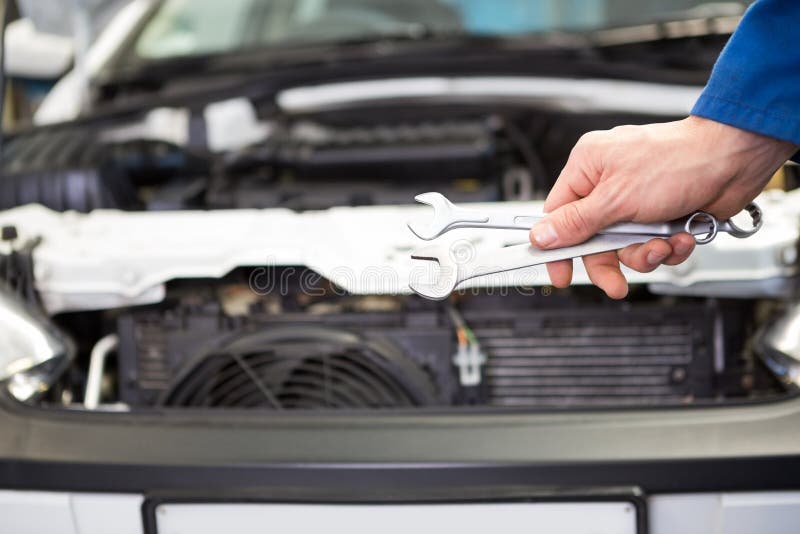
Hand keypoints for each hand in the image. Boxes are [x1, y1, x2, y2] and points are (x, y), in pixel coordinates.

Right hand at [529, 115, 797, 298]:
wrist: (735, 160)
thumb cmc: (678, 161)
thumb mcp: (616, 198)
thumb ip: (576, 222)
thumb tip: (541, 236)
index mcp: (588, 169)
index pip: (557, 216)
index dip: (558, 249)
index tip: (560, 276)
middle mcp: (609, 185)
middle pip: (593, 240)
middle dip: (610, 262)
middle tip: (616, 284)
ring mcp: (636, 201)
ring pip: (624, 247)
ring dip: (645, 253)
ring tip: (662, 245)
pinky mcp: (661, 215)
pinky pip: (651, 245)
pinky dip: (667, 247)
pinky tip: (680, 236)